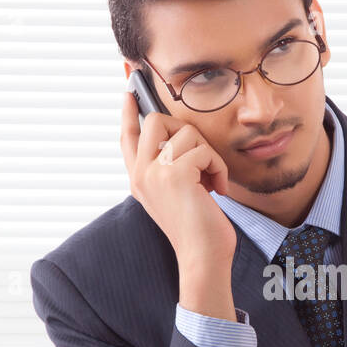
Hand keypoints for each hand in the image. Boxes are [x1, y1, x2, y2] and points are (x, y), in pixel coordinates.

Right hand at [118, 91, 237, 318]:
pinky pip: (203, 150)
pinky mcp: (174, 174)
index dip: (129, 111)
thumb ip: (169, 167)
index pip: (127, 136)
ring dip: (209, 155)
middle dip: (184, 130)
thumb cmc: (197, 228)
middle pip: (154, 120)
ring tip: (211, 182)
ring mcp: (154, 172)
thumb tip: (181, 137)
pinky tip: (219, 190)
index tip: (129, 90)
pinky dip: (219, 168)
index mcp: (138, 178)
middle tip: (200, 157)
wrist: (202, 256)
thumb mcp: (176, 194)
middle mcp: (140, 173)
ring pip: (185, 133)